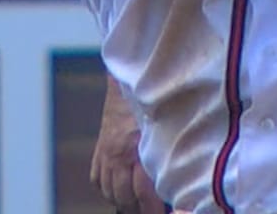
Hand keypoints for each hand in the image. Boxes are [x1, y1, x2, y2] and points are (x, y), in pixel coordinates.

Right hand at [91, 79, 165, 213]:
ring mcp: (105, 151)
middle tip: (153, 211)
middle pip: (122, 196)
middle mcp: (116, 153)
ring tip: (136, 204)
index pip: (143, 192)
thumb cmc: (154, 99)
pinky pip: (97, 178)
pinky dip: (107, 188)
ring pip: (108, 190)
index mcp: (135, 148)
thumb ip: (169, 154)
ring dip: (122, 200)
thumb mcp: (167, 128)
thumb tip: (179, 181)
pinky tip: (118, 190)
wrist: (129, 77)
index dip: (154, 209)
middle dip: (137, 208)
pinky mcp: (100, 146)